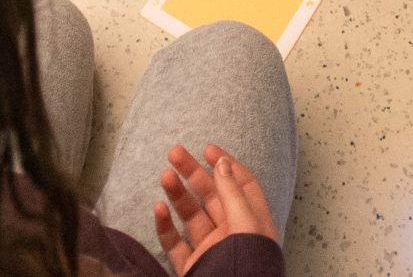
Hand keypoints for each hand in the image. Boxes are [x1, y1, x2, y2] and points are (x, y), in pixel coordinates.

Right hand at [153, 144, 278, 275]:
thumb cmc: (247, 269)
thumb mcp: (246, 225)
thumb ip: (231, 193)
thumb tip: (221, 162)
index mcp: (253, 224)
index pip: (241, 186)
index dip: (226, 165)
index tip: (207, 148)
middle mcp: (233, 235)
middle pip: (212, 196)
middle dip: (194, 173)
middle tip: (174, 153)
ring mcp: (211, 252)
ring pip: (191, 216)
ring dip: (177, 194)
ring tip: (165, 175)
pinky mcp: (194, 268)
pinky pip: (175, 243)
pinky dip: (165, 225)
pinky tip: (159, 208)